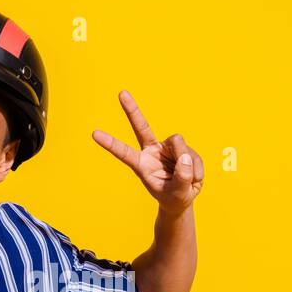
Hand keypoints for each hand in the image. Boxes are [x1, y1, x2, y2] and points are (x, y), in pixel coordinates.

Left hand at [91, 90, 202, 215]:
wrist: (183, 198)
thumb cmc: (173, 197)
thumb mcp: (177, 194)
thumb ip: (182, 178)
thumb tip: (185, 156)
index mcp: (140, 165)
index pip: (124, 152)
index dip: (111, 144)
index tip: (95, 134)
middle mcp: (151, 151)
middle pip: (142, 127)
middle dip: (132, 110)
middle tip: (121, 93)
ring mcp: (166, 147)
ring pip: (178, 143)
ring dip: (188, 163)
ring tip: (189, 180)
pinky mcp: (182, 147)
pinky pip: (192, 153)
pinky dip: (196, 168)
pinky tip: (193, 176)